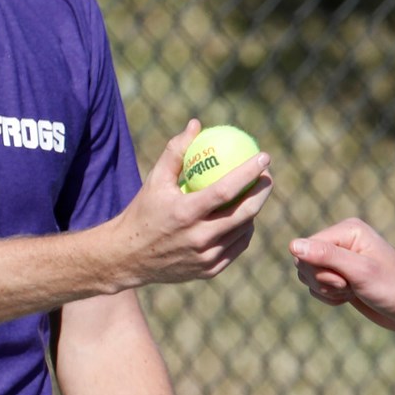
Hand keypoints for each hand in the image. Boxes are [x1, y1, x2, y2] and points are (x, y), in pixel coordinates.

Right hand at [107, 120, 271, 288]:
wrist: (127, 257)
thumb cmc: (143, 211)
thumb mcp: (155, 180)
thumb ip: (176, 150)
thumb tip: (196, 124)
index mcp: (184, 213)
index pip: (226, 190)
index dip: (249, 173)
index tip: (264, 157)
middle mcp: (197, 238)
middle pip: (244, 214)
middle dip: (262, 192)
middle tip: (267, 177)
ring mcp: (205, 257)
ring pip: (244, 231)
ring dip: (254, 211)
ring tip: (255, 194)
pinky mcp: (208, 271)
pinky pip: (237, 248)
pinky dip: (244, 232)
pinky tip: (246, 218)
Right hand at [289, 218, 394, 333]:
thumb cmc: (393, 287)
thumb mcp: (360, 271)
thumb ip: (326, 256)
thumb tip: (293, 245)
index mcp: (347, 230)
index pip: (306, 248)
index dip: (320, 270)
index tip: (346, 279)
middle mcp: (341, 242)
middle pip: (304, 263)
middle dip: (323, 281)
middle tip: (350, 286)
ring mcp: (340, 260)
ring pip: (308, 277)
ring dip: (328, 291)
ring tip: (353, 291)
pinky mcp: (340, 277)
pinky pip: (317, 288)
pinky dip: (331, 298)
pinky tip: (351, 297)